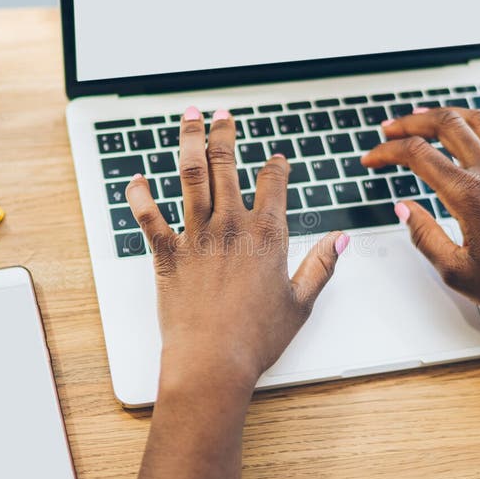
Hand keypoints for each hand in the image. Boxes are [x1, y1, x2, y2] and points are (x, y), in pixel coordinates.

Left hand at [126, 107, 347, 406]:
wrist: (213, 363)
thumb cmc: (256, 339)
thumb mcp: (301, 303)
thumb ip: (322, 265)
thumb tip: (342, 238)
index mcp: (267, 236)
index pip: (274, 183)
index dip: (277, 165)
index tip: (277, 157)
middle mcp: (230, 227)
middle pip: (227, 165)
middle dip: (224, 134)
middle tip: (221, 115)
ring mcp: (196, 238)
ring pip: (191, 176)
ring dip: (188, 142)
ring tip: (187, 118)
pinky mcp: (167, 255)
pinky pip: (148, 217)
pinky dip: (139, 196)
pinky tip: (136, 178)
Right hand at [361, 107, 479, 347]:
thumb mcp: (456, 271)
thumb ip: (424, 236)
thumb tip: (405, 208)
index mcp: (470, 196)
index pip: (417, 155)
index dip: (386, 152)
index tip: (371, 159)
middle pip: (446, 124)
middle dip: (411, 121)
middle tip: (390, 128)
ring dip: (448, 114)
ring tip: (426, 116)